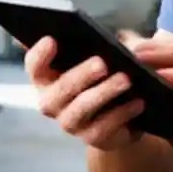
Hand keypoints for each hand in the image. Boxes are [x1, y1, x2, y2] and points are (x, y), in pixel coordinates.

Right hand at [24, 36, 172, 151]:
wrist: (124, 110)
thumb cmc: (107, 73)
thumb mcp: (101, 54)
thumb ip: (94, 42)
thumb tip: (112, 32)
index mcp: (46, 78)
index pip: (34, 66)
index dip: (39, 54)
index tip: (53, 38)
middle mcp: (52, 104)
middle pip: (58, 91)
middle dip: (80, 76)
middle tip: (102, 62)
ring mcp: (71, 124)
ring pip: (81, 110)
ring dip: (104, 93)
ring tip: (126, 79)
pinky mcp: (94, 139)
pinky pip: (104, 128)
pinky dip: (122, 113)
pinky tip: (138, 101)